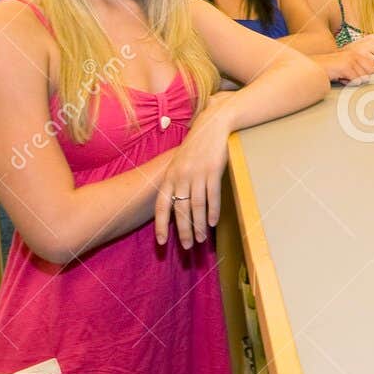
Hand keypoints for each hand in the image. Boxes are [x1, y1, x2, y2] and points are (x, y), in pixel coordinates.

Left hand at [154, 95, 234, 249]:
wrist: (212, 126)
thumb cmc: (196, 145)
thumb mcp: (180, 161)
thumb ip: (175, 180)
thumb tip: (174, 203)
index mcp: (170, 175)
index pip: (162, 205)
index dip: (161, 225)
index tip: (162, 242)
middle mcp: (181, 176)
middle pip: (180, 210)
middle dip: (183, 231)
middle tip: (187, 247)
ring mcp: (197, 174)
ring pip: (196, 206)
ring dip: (199, 225)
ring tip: (201, 239)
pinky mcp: (213, 171)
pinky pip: (212, 196)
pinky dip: (213, 211)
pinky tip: (213, 223)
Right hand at [321, 34, 373, 82]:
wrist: (322, 66)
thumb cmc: (344, 65)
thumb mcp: (363, 56)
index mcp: (369, 40)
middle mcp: (364, 44)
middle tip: (363, 69)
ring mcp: (356, 54)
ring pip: (373, 71)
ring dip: (363, 76)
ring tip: (352, 73)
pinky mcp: (349, 64)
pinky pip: (361, 78)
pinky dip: (354, 81)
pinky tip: (347, 77)